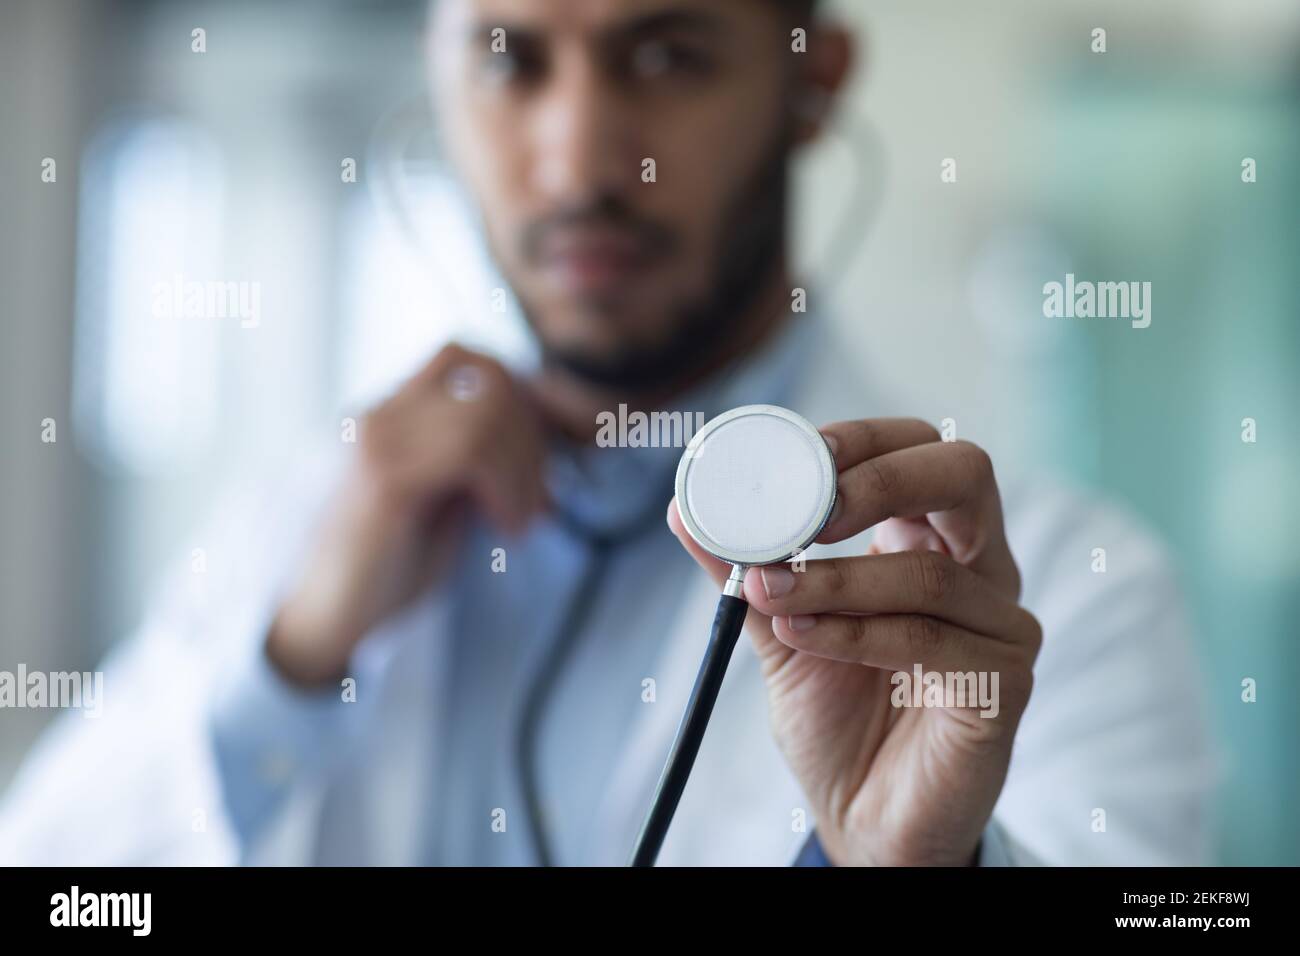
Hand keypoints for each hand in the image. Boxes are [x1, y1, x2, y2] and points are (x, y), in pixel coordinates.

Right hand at [268, 344, 549, 686]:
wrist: (319, 622)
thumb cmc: (385, 569)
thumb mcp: (445, 499)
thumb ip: (478, 459)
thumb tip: (543, 435)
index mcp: (391, 414)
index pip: (466, 357)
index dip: (525, 394)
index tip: (552, 450)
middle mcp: (379, 415)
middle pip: (484, 372)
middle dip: (533, 432)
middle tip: (539, 497)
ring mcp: (375, 441)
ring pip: (486, 408)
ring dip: (525, 467)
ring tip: (520, 518)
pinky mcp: (382, 479)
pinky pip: (468, 450)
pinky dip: (507, 486)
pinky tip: (503, 525)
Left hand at [669, 418, 1041, 865]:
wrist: (863, 818)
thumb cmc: (836, 719)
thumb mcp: (780, 629)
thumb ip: (745, 569)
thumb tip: (685, 508)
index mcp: (929, 539)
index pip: (918, 449)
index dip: (862, 441)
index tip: (794, 458)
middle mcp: (978, 568)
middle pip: (963, 472)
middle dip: (878, 478)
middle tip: (806, 511)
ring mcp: (1000, 622)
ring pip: (928, 569)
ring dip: (834, 581)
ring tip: (770, 593)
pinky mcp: (1005, 680)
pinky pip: (929, 638)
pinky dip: (855, 633)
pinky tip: (803, 638)